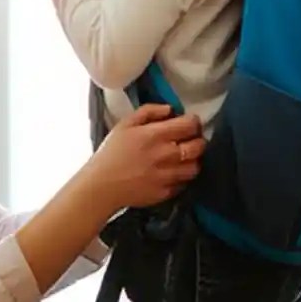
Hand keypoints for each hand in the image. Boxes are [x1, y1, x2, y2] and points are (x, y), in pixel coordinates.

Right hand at [83, 104, 205, 211]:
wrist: (102, 186)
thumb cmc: (111, 153)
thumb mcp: (124, 124)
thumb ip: (148, 112)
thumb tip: (170, 109)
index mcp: (156, 135)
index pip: (189, 125)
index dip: (193, 122)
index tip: (189, 123)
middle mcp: (166, 155)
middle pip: (198, 146)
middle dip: (198, 140)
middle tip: (190, 140)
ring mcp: (168, 175)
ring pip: (195, 166)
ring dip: (192, 160)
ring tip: (184, 158)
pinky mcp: (166, 192)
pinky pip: (184, 183)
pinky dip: (182, 177)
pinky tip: (172, 173)